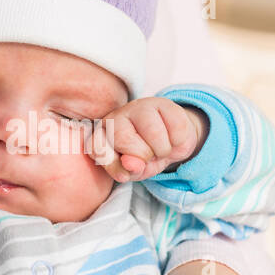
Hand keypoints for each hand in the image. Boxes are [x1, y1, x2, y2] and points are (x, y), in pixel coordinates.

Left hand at [92, 97, 207, 182]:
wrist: (170, 143)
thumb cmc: (144, 157)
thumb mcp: (132, 172)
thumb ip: (127, 171)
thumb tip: (131, 164)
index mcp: (101, 134)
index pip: (97, 148)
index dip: (112, 163)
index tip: (125, 168)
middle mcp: (116, 116)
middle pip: (125, 140)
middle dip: (143, 156)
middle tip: (147, 156)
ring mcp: (139, 106)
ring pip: (154, 134)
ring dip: (163, 150)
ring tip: (160, 148)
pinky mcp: (163, 103)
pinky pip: (175, 128)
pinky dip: (177, 141)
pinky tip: (171, 137)